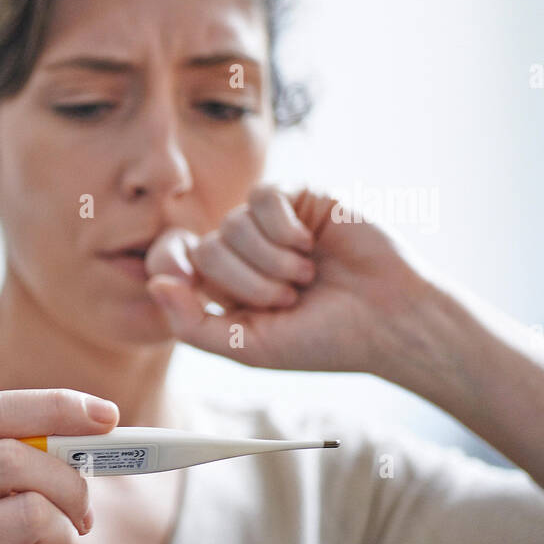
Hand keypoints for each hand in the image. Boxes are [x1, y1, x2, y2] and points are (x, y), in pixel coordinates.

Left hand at [144, 185, 431, 371]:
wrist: (389, 319)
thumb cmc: (322, 340)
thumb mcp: (248, 347)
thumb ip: (192, 324)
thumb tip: (155, 283)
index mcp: (223, 288)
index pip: (171, 261)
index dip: (169, 264)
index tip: (187, 280)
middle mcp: (241, 253)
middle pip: (205, 250)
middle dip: (245, 282)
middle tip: (287, 300)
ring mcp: (269, 224)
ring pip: (231, 224)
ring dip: (269, 261)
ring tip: (305, 279)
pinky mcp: (299, 198)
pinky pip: (262, 195)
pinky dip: (281, 228)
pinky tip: (308, 245)